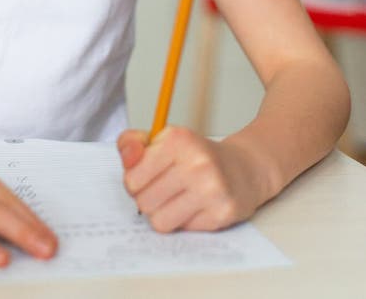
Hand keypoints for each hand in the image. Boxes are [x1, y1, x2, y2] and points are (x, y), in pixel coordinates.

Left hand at [117, 126, 264, 231]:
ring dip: (163, 214)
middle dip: (148, 198)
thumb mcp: (162, 139)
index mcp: (177, 139)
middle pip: (144, 202)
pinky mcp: (222, 213)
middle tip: (163, 189)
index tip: (147, 176)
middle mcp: (196, 162)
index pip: (132, 179)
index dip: (134, 181)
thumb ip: (132, 143)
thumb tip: (127, 159)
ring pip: (160, 221)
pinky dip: (184, 221)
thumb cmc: (195, 155)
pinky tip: (195, 206)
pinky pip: (183, 230)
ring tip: (176, 200)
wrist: (242, 168)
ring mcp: (211, 189)